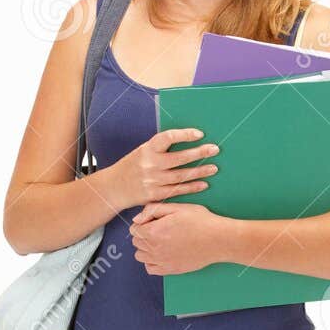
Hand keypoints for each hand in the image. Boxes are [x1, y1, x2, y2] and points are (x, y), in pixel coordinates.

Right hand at [98, 128, 218, 211]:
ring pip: (181, 176)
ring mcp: (152, 181)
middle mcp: (150, 164)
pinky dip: (191, 187)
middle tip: (215, 149)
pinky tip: (203, 184)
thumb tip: (186, 140)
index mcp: (147, 149)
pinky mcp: (154, 195)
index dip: (184, 135)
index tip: (200, 134)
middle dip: (199, 153)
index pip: (168, 137)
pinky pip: (177, 190)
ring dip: (199, 172)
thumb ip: (160, 149)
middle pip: (179, 158)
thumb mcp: (142, 152)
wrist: (114, 188)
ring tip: (214, 168)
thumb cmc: (132, 166)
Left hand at [129, 203, 231, 275]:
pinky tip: (162, 254)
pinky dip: (152, 262)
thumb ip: (152, 210)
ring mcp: (161, 261)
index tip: (154, 221)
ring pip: (140, 256)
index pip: (134, 229)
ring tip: (161, 242)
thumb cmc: (200, 221)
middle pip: (136, 242)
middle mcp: (154, 248)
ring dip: (146, 248)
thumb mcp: (177, 207)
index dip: (143, 223)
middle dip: (144, 235)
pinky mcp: (170, 270)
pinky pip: (150, 269)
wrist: (218, 240)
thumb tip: (136, 220)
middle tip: (160, 229)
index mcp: (154, 231)